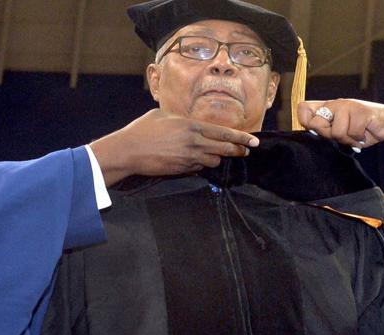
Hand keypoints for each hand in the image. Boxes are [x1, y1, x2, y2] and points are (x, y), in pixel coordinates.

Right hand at [88, 109, 258, 183]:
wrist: (129, 151)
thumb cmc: (143, 129)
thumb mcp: (164, 116)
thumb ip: (183, 120)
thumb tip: (192, 124)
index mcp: (192, 126)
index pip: (224, 133)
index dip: (241, 138)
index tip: (254, 141)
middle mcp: (194, 143)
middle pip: (225, 150)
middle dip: (238, 151)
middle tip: (246, 151)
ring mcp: (190, 158)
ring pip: (215, 161)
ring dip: (218, 159)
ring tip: (218, 155)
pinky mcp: (183, 170)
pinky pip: (200, 168)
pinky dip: (203, 165)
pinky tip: (200, 161)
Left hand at [297, 99, 383, 149]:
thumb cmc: (361, 130)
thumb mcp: (341, 131)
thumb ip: (327, 131)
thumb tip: (312, 131)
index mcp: (327, 107)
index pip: (303, 108)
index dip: (305, 121)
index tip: (315, 130)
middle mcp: (334, 104)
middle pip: (316, 124)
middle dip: (330, 136)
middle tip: (343, 136)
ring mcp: (347, 106)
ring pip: (336, 132)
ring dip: (348, 139)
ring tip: (356, 135)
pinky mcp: (359, 111)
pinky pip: (352, 132)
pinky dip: (359, 139)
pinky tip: (364, 133)